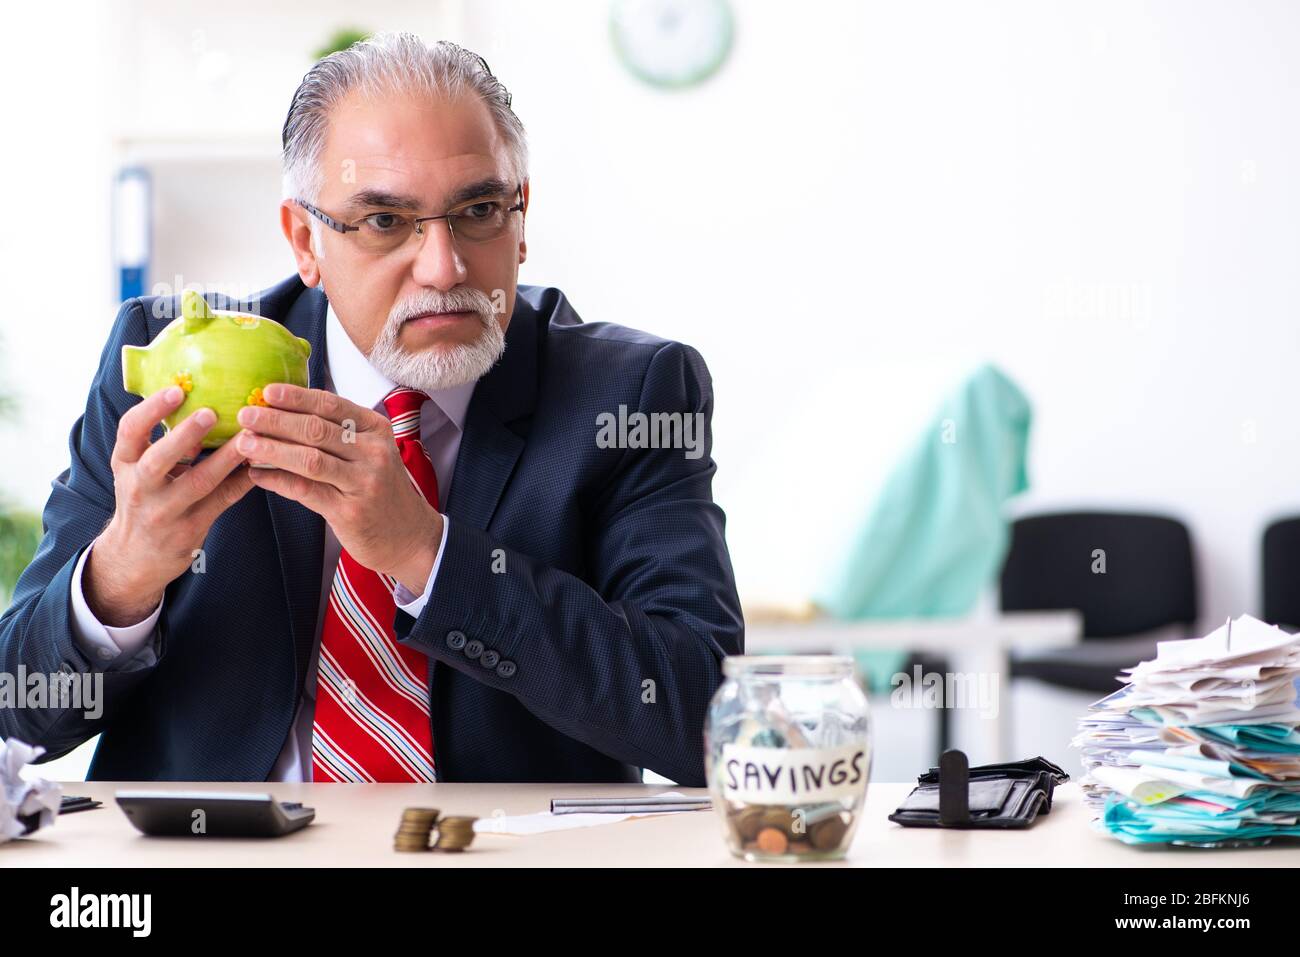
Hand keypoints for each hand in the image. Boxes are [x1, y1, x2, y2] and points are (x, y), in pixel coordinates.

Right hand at [87, 385, 256, 625]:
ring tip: (247, 437)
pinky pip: (222, 501)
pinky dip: (242, 481)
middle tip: (211, 412)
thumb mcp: (138, 468)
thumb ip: (163, 442)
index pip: (129, 431)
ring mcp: (164, 512)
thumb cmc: (145, 498)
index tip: (176, 389)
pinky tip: (261, 464)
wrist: (135, 556)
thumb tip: (204, 399)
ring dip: (226, 458)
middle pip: (158, 459)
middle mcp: (140, 487)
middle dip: (184, 434)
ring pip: (198, 482)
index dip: (151, 409)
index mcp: (124, 463)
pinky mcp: (189, 529)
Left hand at [234, 383, 441, 594]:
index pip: (332, 405)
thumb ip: (338, 434)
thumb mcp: (370, 453)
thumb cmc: (380, 489)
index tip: (268, 391)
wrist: (408, 535)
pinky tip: (257, 476)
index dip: (297, 397)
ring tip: (244, 444)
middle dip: (276, 420)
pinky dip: (277, 481)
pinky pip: (306, 491)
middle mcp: (373, 452)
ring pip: (310, 459)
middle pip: (317, 429)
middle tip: (246, 414)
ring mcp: (364, 482)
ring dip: (272, 449)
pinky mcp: (350, 511)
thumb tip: (284, 414)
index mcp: (376, 430)